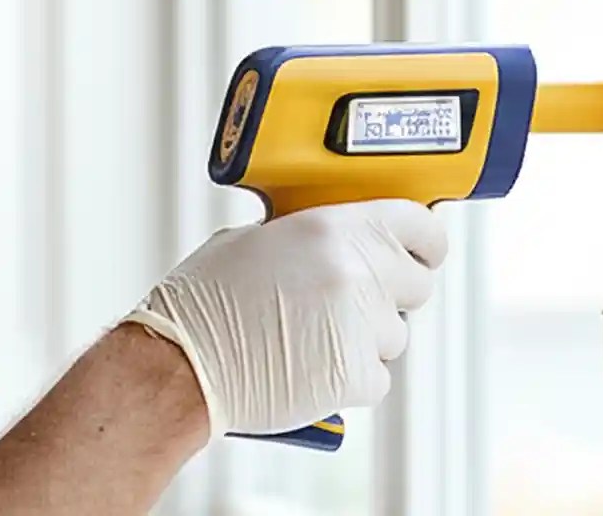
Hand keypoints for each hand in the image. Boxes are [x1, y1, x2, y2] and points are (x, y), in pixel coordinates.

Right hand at [125, 200, 447, 436]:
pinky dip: (351, 377)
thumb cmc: (204, 303)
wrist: (179, 364)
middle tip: (351, 302)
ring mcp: (361, 326)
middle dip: (390, 294)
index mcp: (335, 227)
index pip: (420, 226)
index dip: (423, 242)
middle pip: (417, 284)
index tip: (420, 251)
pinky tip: (311, 368)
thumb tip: (342, 241)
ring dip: (366, 338)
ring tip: (313, 338)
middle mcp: (357, 271)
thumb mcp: (255, 240)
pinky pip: (378, 376)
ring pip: (397, 334)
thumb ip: (312, 236)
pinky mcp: (356, 376)